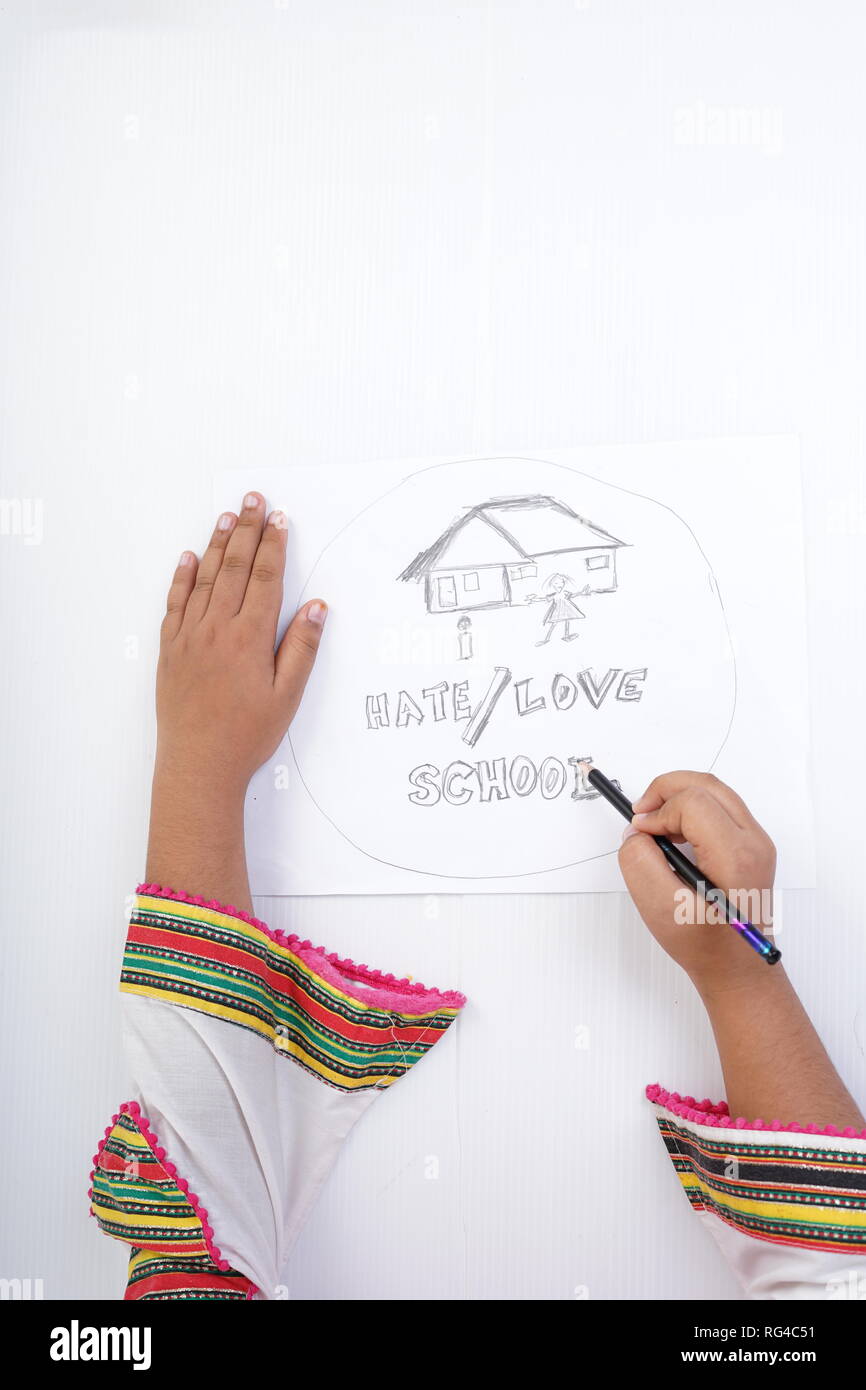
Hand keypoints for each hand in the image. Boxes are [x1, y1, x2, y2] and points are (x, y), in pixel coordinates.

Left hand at [145, 492, 325, 909]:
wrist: (197, 765)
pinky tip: (188, 558)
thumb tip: (316, 608)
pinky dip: (182, 577)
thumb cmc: (246, 736)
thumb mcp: (287, 696)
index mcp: (250, 638)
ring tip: (227, 516)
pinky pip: (175, 603)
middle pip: (234, 567)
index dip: (274, 545)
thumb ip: (301, 648)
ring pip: (204, 578)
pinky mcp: (171, 650)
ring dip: (217, 544)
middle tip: (253, 500)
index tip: (280, 519)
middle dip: (246, 530)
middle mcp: (217, 629)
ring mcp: (189, 637)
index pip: (265, 579)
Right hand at [619, 770, 864, 1130]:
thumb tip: (638, 832)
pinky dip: (691, 809)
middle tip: (640, 812)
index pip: (692, 803)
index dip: (658, 812)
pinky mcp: (751, 846)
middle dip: (666, 789)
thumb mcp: (658, 908)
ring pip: (714, 792)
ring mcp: (757, 842)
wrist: (738, 968)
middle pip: (707, 785)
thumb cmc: (704, 945)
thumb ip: (639, 861)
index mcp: (735, 855)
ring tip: (655, 825)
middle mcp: (753, 842)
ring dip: (678, 798)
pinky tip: (673, 834)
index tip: (639, 834)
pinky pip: (719, 808)